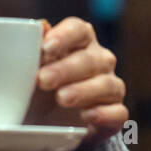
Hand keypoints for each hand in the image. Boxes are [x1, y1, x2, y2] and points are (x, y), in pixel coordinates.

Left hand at [24, 17, 127, 147]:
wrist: (48, 125)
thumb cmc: (41, 87)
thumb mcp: (32, 68)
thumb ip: (34, 45)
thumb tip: (40, 26)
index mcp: (80, 41)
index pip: (78, 29)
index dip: (64, 36)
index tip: (45, 47)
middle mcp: (100, 60)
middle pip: (90, 58)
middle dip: (65, 69)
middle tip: (43, 79)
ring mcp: (111, 87)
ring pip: (107, 84)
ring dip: (84, 91)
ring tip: (61, 98)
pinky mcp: (116, 114)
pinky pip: (118, 112)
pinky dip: (104, 114)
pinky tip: (87, 116)